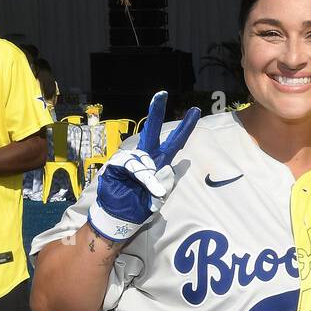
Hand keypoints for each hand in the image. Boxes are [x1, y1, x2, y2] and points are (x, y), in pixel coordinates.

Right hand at [87, 91, 200, 242]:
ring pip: (141, 157)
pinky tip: (139, 184)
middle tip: (162, 94)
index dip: (184, 128)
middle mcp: (146, 158)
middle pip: (153, 132)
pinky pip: (128, 165)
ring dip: (146, 175)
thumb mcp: (157, 200)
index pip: (174, 142)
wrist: (118, 216)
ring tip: (152, 191)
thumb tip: (167, 169)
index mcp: (159, 163)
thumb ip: (164, 185)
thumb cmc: (138, 206)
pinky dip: (138, 176)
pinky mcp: (116, 166)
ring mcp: (130, 161)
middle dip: (157, 113)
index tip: (195, 111)